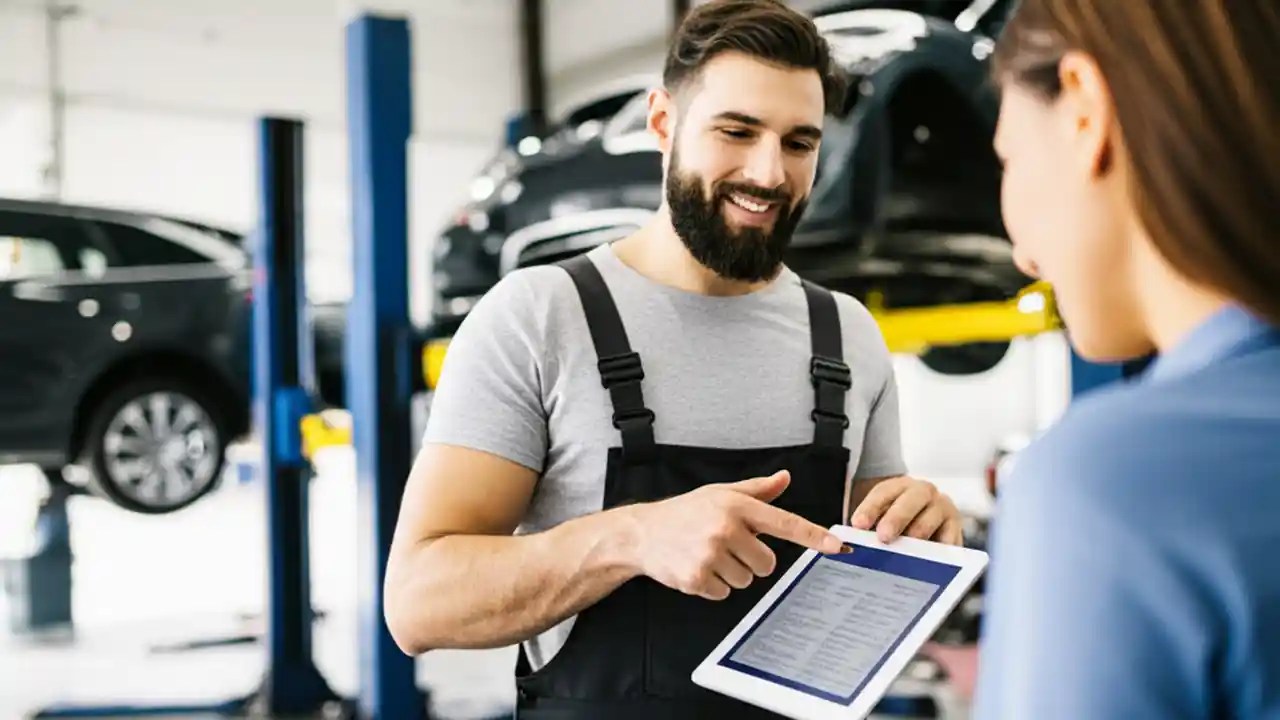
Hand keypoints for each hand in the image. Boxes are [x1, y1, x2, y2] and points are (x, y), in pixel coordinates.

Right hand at [628, 470, 843, 600]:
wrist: (642, 533)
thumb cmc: (685, 512)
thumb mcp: (720, 494)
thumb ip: (757, 490)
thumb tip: (785, 478)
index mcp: (736, 506)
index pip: (784, 522)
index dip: (813, 535)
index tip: (837, 545)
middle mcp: (725, 529)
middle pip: (767, 564)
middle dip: (751, 560)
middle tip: (727, 548)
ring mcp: (710, 555)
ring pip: (746, 581)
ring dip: (731, 574)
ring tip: (708, 556)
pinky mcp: (697, 578)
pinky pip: (724, 593)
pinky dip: (713, 586)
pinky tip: (697, 568)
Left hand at [850, 476, 963, 545]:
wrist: (926, 527)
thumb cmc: (897, 525)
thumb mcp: (882, 520)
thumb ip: (870, 529)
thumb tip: (855, 545)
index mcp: (899, 487)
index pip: (883, 492)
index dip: (870, 508)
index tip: (858, 524)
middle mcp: (923, 492)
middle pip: (911, 499)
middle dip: (896, 517)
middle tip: (884, 536)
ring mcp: (943, 508)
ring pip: (934, 514)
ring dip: (920, 531)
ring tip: (908, 549)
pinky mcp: (956, 528)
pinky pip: (950, 537)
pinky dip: (941, 548)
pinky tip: (931, 560)